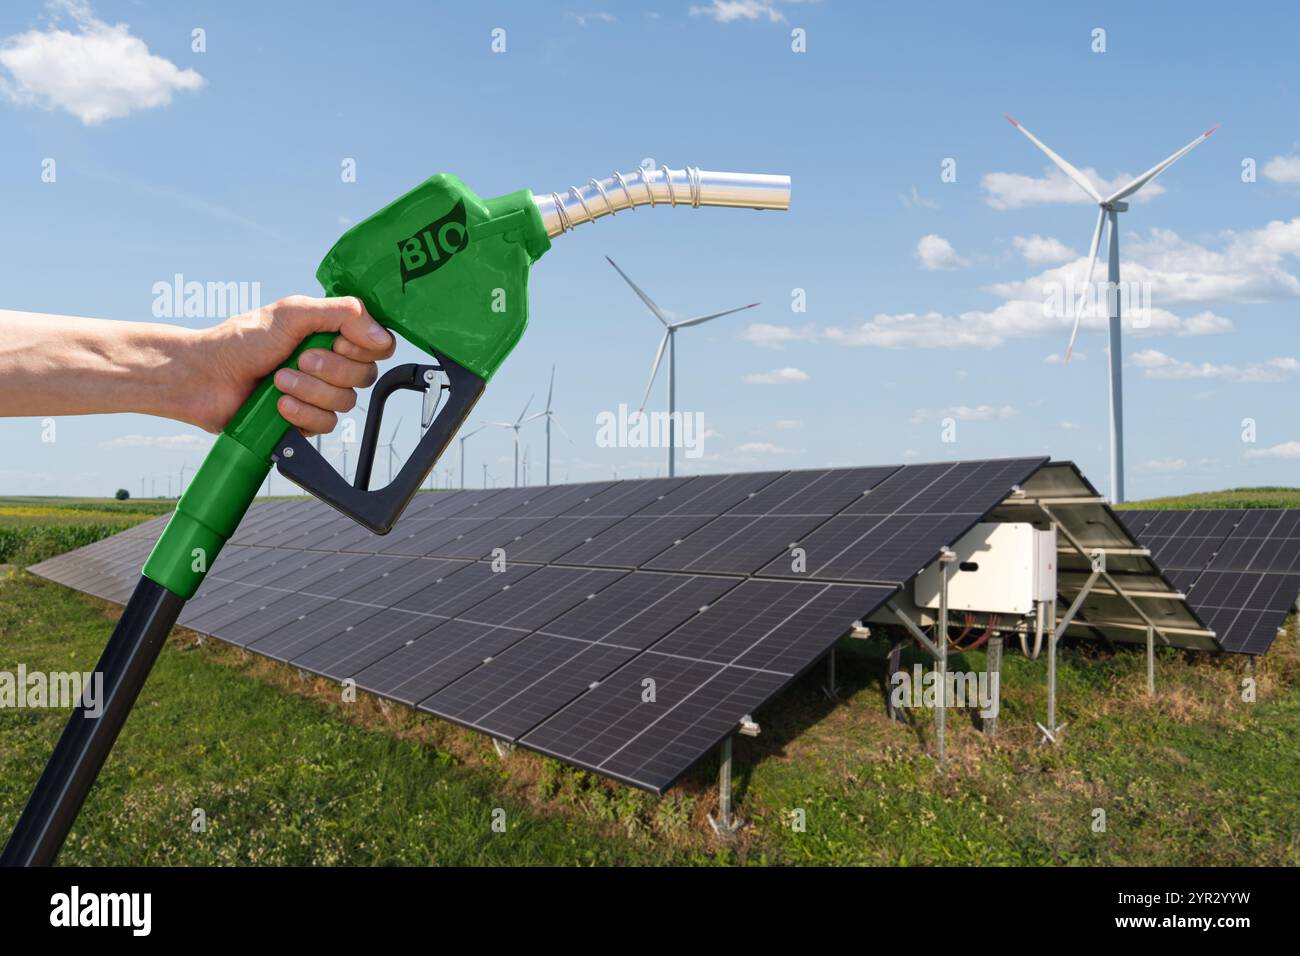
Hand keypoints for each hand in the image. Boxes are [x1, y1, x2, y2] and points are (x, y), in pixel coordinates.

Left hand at [196, 295, 395, 433]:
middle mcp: (330, 363)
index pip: (378, 345)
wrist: (205, 377)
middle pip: (365, 375)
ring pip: (346, 402)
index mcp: (332, 333)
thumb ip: (342, 314)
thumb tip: (380, 334)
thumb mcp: (292, 313)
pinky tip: (279, 404)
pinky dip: (301, 413)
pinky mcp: (306, 420)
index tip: (337, 341)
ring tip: (279, 381)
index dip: (363, 347)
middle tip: (298, 359)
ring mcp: (319, 393)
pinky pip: (326, 424)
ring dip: (310, 391)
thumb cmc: (240, 341)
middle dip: (329, 369)